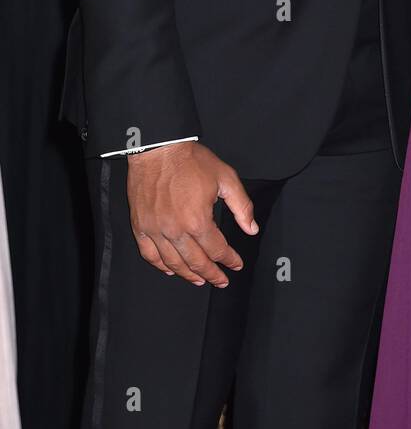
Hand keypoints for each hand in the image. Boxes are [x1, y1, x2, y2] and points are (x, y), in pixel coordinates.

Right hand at [127, 139, 257, 286]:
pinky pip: (149, 254)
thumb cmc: (191, 161)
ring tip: (200, 280)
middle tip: (221, 280)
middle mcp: (176, 230)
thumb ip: (241, 206)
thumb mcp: (226, 178)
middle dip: (212, 274)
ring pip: (173, 263)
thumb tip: (251, 229)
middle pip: (196, 262)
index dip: (229, 259)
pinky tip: (170, 270)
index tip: (236, 264)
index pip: (217, 249)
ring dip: (188, 275)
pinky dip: (160, 265)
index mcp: (198, 220)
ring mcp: (155, 230)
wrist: (158, 148)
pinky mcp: (140, 226)